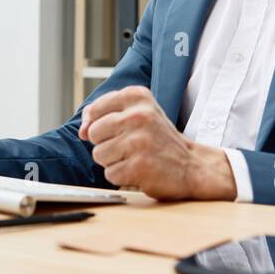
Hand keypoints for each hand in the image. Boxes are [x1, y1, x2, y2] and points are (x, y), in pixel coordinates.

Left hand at [78, 86, 234, 200]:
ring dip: (113, 161)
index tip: (116, 130)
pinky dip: (122, 176)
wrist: (193, 165)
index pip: (94, 110)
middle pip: (94, 133)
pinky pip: (110, 174)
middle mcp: (139, 115)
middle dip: (106, 144)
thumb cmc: (158, 138)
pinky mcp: (140, 166)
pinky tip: (140, 170)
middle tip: (130, 146)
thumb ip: (104, 114)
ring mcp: (140, 141)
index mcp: (137, 96)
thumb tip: (81, 131)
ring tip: (135, 157)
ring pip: (99, 155)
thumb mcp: (137, 112)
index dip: (98, 125)